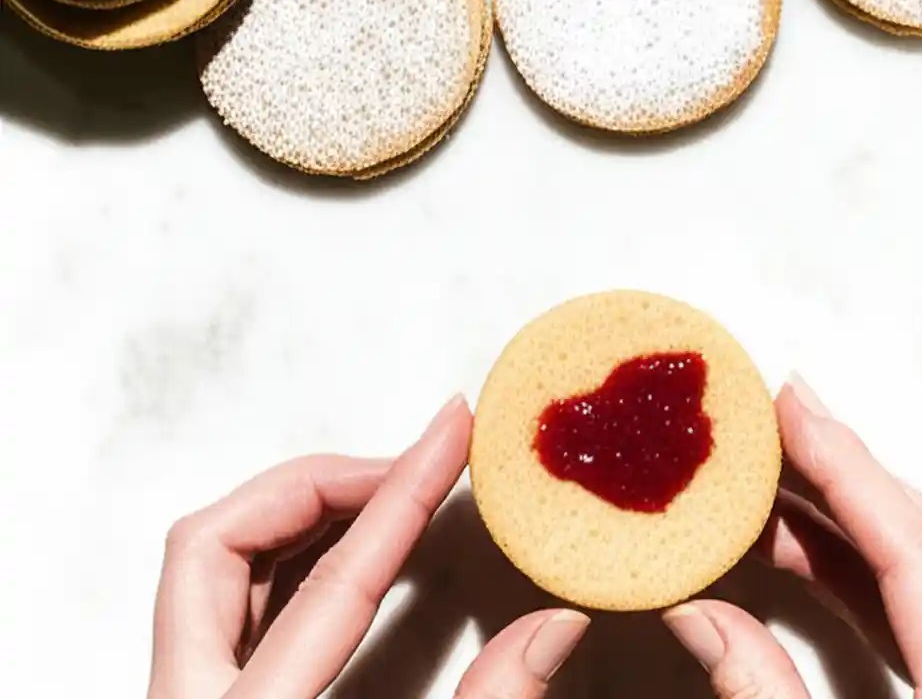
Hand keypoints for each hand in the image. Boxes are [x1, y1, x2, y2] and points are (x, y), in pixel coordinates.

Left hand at [147, 396, 588, 698]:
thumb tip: (554, 623)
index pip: (336, 581)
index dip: (405, 492)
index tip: (452, 430)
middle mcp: (190, 698)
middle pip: (215, 542)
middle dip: (316, 483)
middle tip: (403, 465)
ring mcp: (184, 696)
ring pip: (214, 563)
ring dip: (299, 512)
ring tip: (384, 494)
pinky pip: (227, 599)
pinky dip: (288, 554)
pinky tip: (347, 551)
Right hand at [661, 377, 921, 697]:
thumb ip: (766, 695)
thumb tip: (698, 611)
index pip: (916, 549)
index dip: (846, 467)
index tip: (787, 404)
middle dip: (850, 470)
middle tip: (774, 423)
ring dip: (855, 520)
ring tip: (771, 487)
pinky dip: (873, 572)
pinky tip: (813, 558)